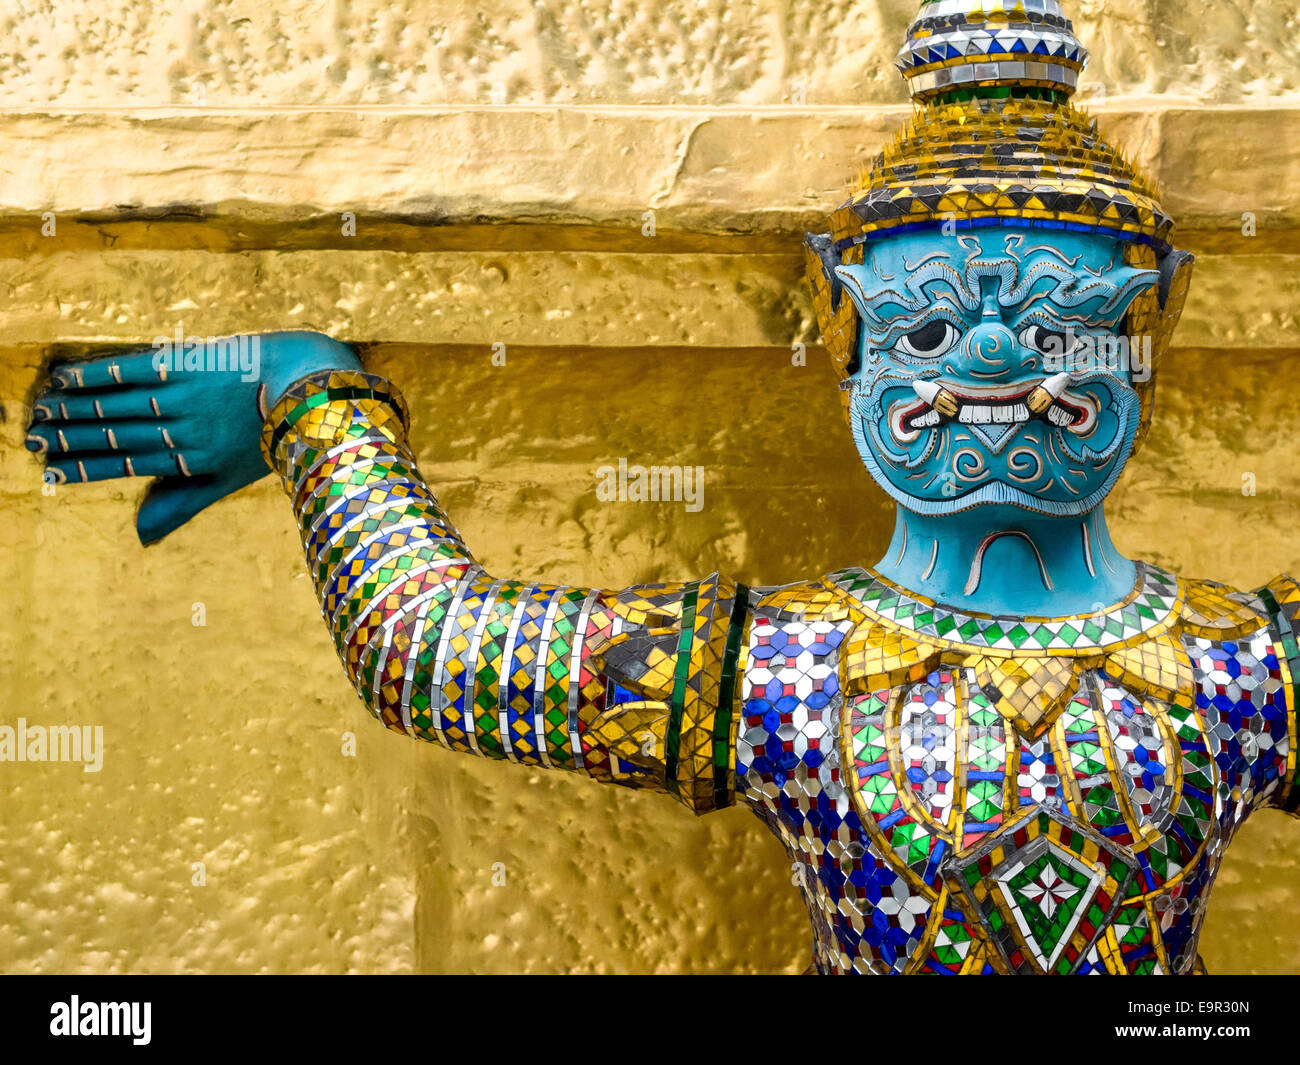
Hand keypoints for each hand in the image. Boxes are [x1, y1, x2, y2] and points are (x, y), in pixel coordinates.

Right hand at [25, 330, 361, 543]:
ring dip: (74, 407)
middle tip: (29, 438)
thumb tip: (141, 537)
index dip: (87, 467)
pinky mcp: (190, 363)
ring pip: (118, 405)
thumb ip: (184, 503)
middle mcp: (185, 431)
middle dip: (70, 437)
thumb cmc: (274, 432)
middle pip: (115, 435)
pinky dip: (98, 374)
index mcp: (195, 461)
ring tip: (40, 409)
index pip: (129, 465)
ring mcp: (186, 396)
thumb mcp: (234, 478)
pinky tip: (68, 376)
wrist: (308, 383)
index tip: (50, 469)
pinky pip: (134, 369)